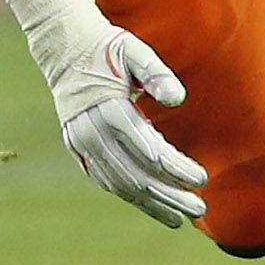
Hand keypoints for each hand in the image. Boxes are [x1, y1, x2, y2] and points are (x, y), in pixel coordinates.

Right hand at [48, 25, 208, 230]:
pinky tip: (148, 203)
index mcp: (109, 110)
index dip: (178, 169)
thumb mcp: (134, 50)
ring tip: (178, 218)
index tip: (202, 178)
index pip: (150, 152)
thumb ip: (157, 73)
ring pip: (119, 184)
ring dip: (150, 204)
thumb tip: (178, 99)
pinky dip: (127, 195)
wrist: (62, 46)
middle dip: (170, 195)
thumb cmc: (106, 48)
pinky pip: (103, 179)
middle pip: (136, 176)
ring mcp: (80, 143)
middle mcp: (92, 132)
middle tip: (199, 208)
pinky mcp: (75, 147)